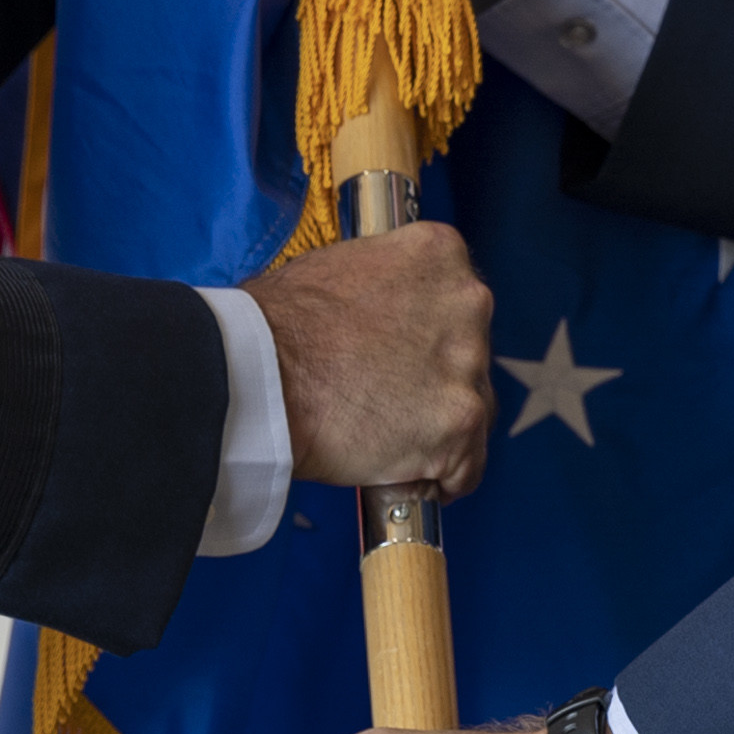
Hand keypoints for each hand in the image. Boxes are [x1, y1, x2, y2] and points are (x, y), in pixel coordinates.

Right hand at [243, 222, 494, 495]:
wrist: (259, 373)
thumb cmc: (281, 324)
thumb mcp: (343, 267)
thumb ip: (388, 288)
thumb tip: (390, 315)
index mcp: (440, 256)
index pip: (457, 302)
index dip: (427, 338)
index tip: (403, 358)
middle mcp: (468, 303)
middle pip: (471, 356)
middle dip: (437, 381)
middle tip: (389, 399)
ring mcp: (467, 366)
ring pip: (474, 411)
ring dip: (439, 429)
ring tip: (387, 440)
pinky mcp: (461, 425)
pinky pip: (467, 466)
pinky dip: (441, 477)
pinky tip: (403, 474)